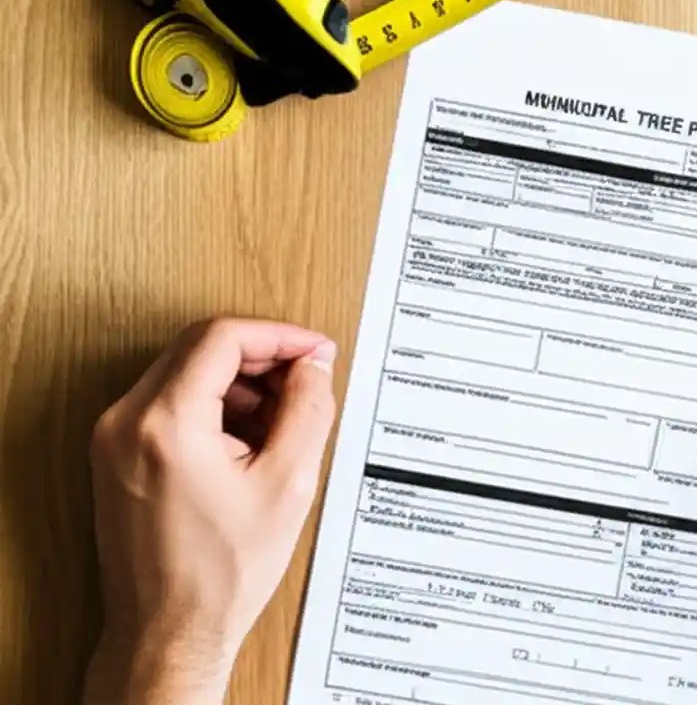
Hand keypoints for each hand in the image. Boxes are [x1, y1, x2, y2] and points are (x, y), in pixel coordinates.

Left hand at [83, 319, 337, 704]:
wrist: (170, 628)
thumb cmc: (220, 574)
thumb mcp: (288, 484)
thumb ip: (308, 411)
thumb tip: (313, 368)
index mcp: (166, 424)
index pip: (223, 337)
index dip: (279, 336)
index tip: (314, 351)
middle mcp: (127, 422)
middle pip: (202, 349)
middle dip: (262, 358)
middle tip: (307, 382)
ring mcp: (114, 437)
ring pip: (186, 372)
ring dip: (239, 382)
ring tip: (282, 420)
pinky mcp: (115, 453)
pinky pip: (169, 402)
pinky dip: (213, 406)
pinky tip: (250, 440)